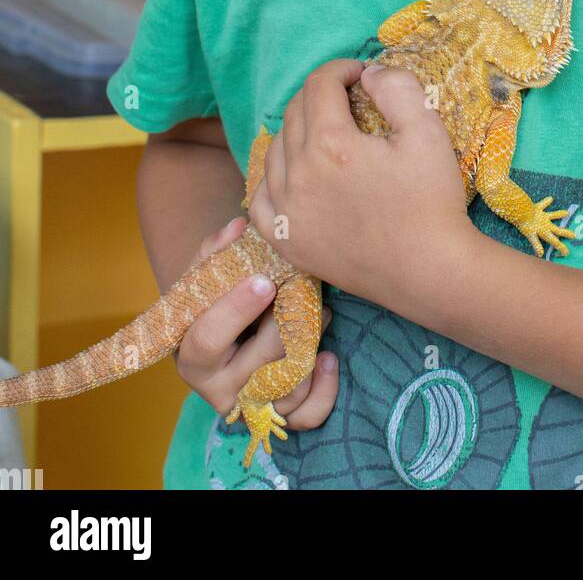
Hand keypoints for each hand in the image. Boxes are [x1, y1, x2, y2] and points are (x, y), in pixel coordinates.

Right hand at [172, 216, 338, 428]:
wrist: (224, 339)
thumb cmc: (215, 303)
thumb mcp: (207, 278)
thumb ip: (216, 251)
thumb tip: (239, 226)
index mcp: (191, 354)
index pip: (207, 338)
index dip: (235, 310)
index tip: (263, 280)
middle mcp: (218, 388)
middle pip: (259, 362)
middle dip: (286, 323)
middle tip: (304, 290)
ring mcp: (250, 405)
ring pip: (286, 390)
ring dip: (310, 348)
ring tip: (322, 313)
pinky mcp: (277, 416)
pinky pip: (306, 416)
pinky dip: (323, 390)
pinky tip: (329, 358)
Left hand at [248, 58, 470, 308]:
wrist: (430, 271)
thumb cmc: (432, 200)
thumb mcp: (427, 130)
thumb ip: (397, 87)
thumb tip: (368, 74)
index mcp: (330, 144)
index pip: (319, 85)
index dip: (340, 69)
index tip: (359, 74)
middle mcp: (298, 175)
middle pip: (294, 112)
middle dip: (320, 95)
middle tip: (348, 99)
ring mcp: (286, 212)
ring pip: (274, 151)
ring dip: (297, 131)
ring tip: (327, 134)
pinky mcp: (287, 241)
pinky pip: (260, 198)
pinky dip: (274, 178)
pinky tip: (296, 175)